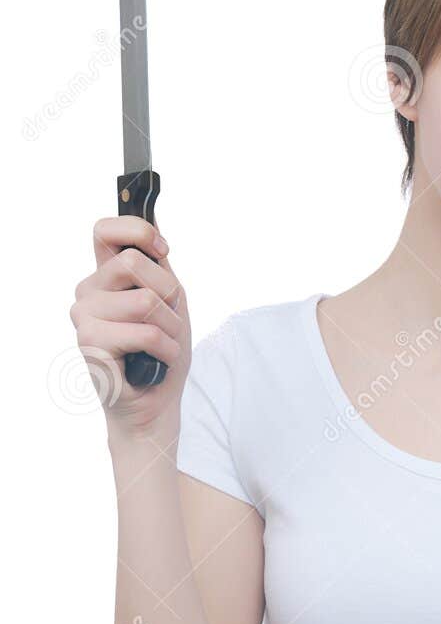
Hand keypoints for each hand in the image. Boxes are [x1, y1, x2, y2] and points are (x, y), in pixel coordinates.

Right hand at [69, 215, 189, 442]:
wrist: (155, 403)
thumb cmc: (161, 353)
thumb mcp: (171, 301)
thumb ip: (158, 266)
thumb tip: (153, 220)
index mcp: (105, 277)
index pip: (106, 230)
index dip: (138, 232)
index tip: (162, 251)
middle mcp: (89, 292)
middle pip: (134, 263)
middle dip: (169, 293)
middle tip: (169, 319)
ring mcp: (84, 317)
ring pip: (145, 301)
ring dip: (171, 327)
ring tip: (163, 346)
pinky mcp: (90, 345)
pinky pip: (146, 334)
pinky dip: (167, 350)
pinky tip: (157, 361)